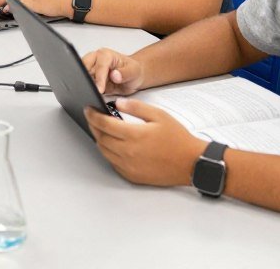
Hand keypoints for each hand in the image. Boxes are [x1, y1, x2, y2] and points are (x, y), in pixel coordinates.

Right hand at [81, 48, 143, 94]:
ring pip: (82, 77)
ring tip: (91, 94)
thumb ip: (125, 73)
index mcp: (105, 55)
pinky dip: (87, 90)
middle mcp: (95, 60)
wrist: (133, 77)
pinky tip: (91, 95)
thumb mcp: (133, 72)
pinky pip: (84, 84)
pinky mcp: (90, 79)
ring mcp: (91, 70)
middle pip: (84, 68)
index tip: (100, 89)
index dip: (99, 78)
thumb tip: (115, 75)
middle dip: (86, 79)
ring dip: (85, 85)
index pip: (99, 66)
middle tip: (91, 91)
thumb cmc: (133, 71)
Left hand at [85, 98, 205, 186]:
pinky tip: (112, 145)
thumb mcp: (159, 115)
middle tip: (92, 117)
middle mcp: (128, 153)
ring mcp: (129, 166)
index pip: (104, 124)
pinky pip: (113, 163)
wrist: (192, 162)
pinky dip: (108, 152)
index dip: (93, 115)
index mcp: (134, 135)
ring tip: (101, 129)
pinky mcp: (132, 176)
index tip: (88, 109)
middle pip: (101, 138)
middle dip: (93, 126)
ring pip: (104, 151)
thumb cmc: (178, 139)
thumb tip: (118, 103)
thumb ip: (136, 107)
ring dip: (99, 139)